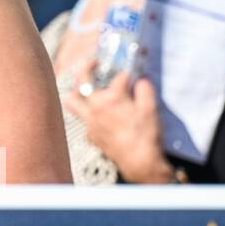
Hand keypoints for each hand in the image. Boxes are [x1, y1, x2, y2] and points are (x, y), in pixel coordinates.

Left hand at [62, 63, 174, 183]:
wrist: (140, 162)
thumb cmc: (146, 135)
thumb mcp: (151, 109)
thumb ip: (145, 89)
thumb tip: (141, 79)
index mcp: (112, 98)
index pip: (119, 77)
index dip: (128, 72)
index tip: (134, 71)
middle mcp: (96, 107)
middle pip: (82, 81)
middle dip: (86, 68)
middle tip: (93, 63)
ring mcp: (90, 122)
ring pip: (72, 102)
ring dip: (76, 92)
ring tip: (83, 87)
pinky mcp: (91, 135)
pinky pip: (83, 120)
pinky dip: (88, 114)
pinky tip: (98, 115)